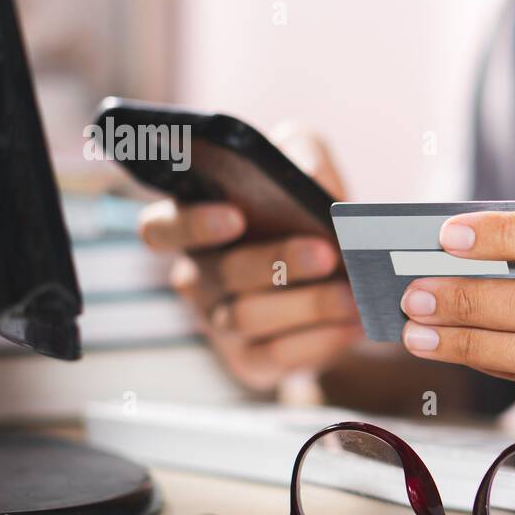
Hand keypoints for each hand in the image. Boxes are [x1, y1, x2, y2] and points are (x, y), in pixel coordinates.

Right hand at [138, 123, 362, 391]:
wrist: (343, 276)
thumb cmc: (307, 213)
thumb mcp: (305, 165)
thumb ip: (301, 151)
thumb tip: (305, 170)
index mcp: (193, 227)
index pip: (161, 229)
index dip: (192, 225)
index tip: (234, 216)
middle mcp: (198, 278)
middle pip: (222, 274)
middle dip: (277, 262)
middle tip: (327, 252)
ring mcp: (220, 325)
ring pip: (250, 318)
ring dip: (307, 305)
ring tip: (353, 294)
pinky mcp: (250, 362)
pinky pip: (277, 357)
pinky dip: (319, 340)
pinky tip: (353, 323)